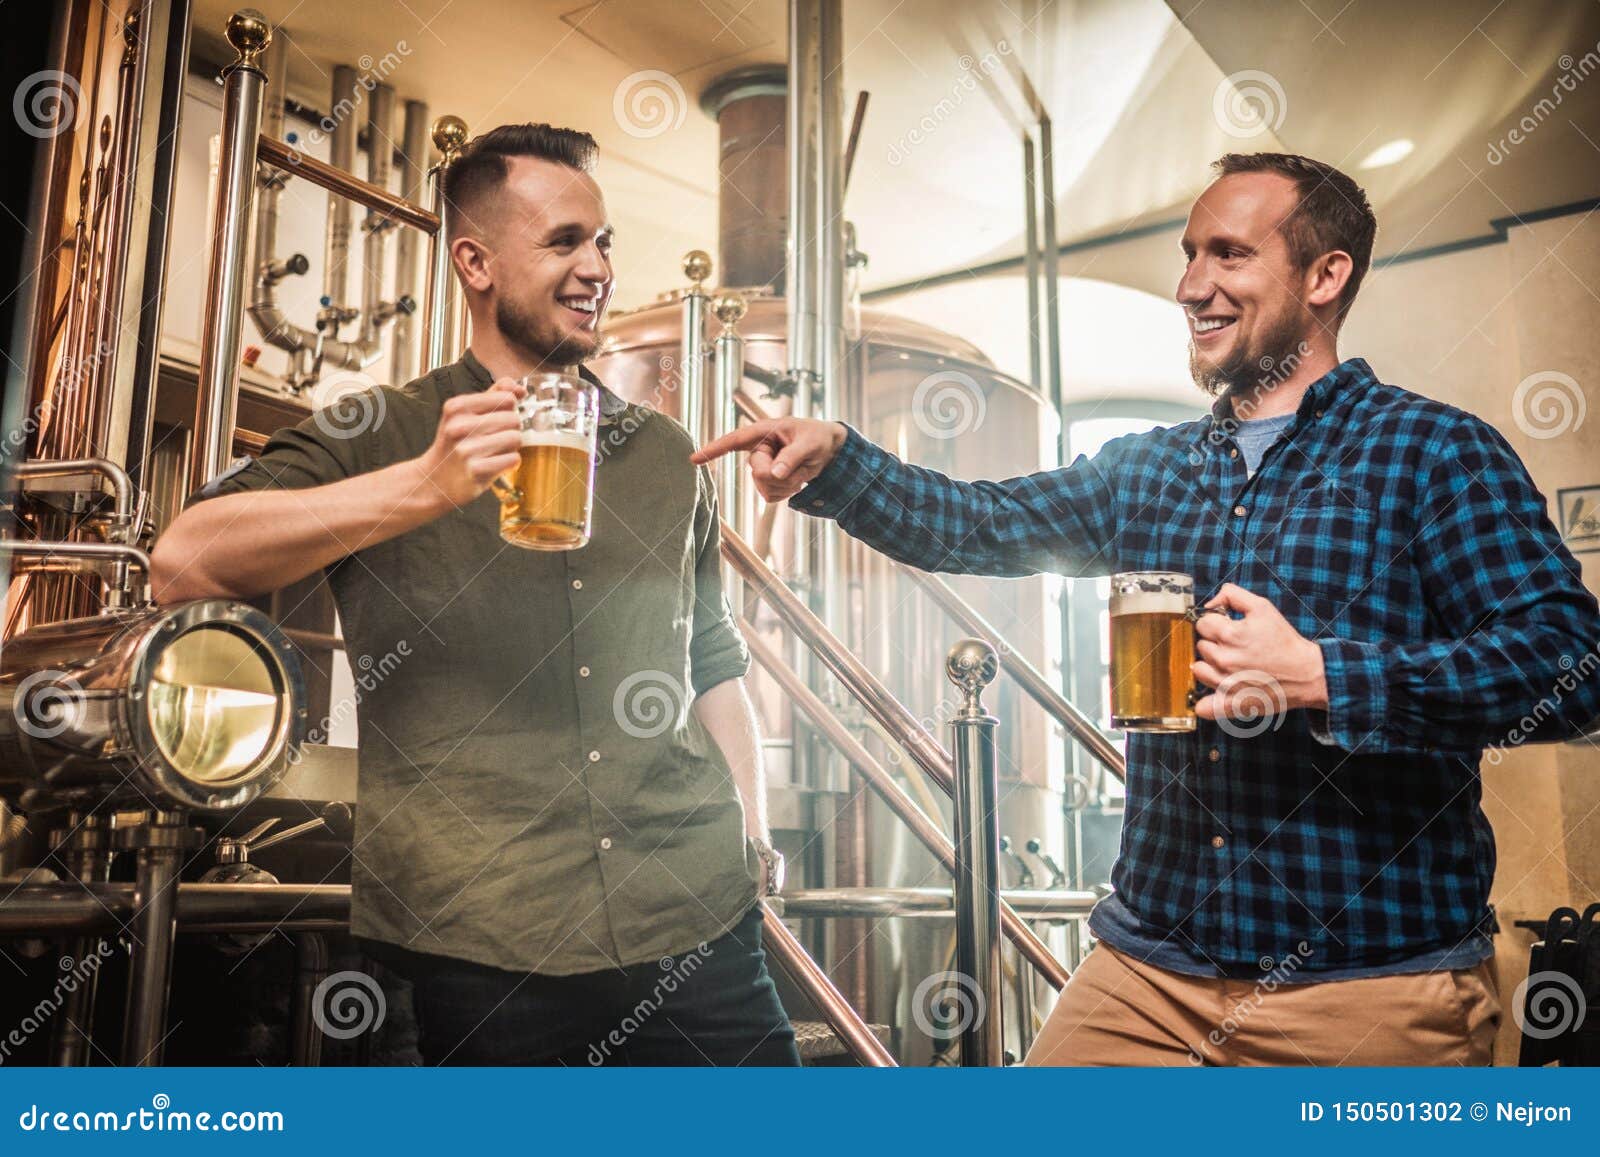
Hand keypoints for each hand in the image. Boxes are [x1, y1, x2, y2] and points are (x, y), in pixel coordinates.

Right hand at [414, 378, 524, 510]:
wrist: (434, 479)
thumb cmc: (455, 443)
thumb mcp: (465, 413)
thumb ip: (494, 395)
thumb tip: (519, 389)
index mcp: (456, 407)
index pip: (507, 398)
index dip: (509, 409)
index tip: (498, 417)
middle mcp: (459, 426)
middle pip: (514, 419)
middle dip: (511, 429)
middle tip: (495, 438)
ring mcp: (467, 450)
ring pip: (516, 439)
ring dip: (511, 447)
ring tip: (494, 451)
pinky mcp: (477, 470)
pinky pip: (513, 459)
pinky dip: (509, 463)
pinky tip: (494, 464)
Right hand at [690, 418, 848, 502]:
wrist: (827, 449)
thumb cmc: (817, 438)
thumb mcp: (809, 444)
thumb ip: (791, 458)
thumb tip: (773, 473)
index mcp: (764, 432)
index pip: (734, 441)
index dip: (713, 450)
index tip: (693, 460)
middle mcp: (758, 449)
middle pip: (758, 473)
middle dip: (782, 476)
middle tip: (800, 466)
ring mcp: (762, 467)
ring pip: (764, 488)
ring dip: (787, 485)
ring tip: (800, 470)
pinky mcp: (768, 481)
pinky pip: (771, 497)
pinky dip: (787, 492)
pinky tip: (796, 480)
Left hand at [1192, 583, 1328, 720]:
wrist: (1306, 673)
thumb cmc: (1284, 641)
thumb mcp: (1262, 607)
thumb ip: (1233, 595)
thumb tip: (1210, 602)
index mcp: (1230, 635)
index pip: (1202, 624)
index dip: (1215, 623)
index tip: (1228, 628)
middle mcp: (1224, 659)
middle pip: (1200, 646)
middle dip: (1214, 643)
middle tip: (1236, 646)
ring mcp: (1226, 683)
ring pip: (1198, 670)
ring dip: (1210, 666)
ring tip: (1231, 665)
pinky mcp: (1232, 703)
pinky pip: (1205, 707)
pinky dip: (1207, 703)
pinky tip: (1216, 694)